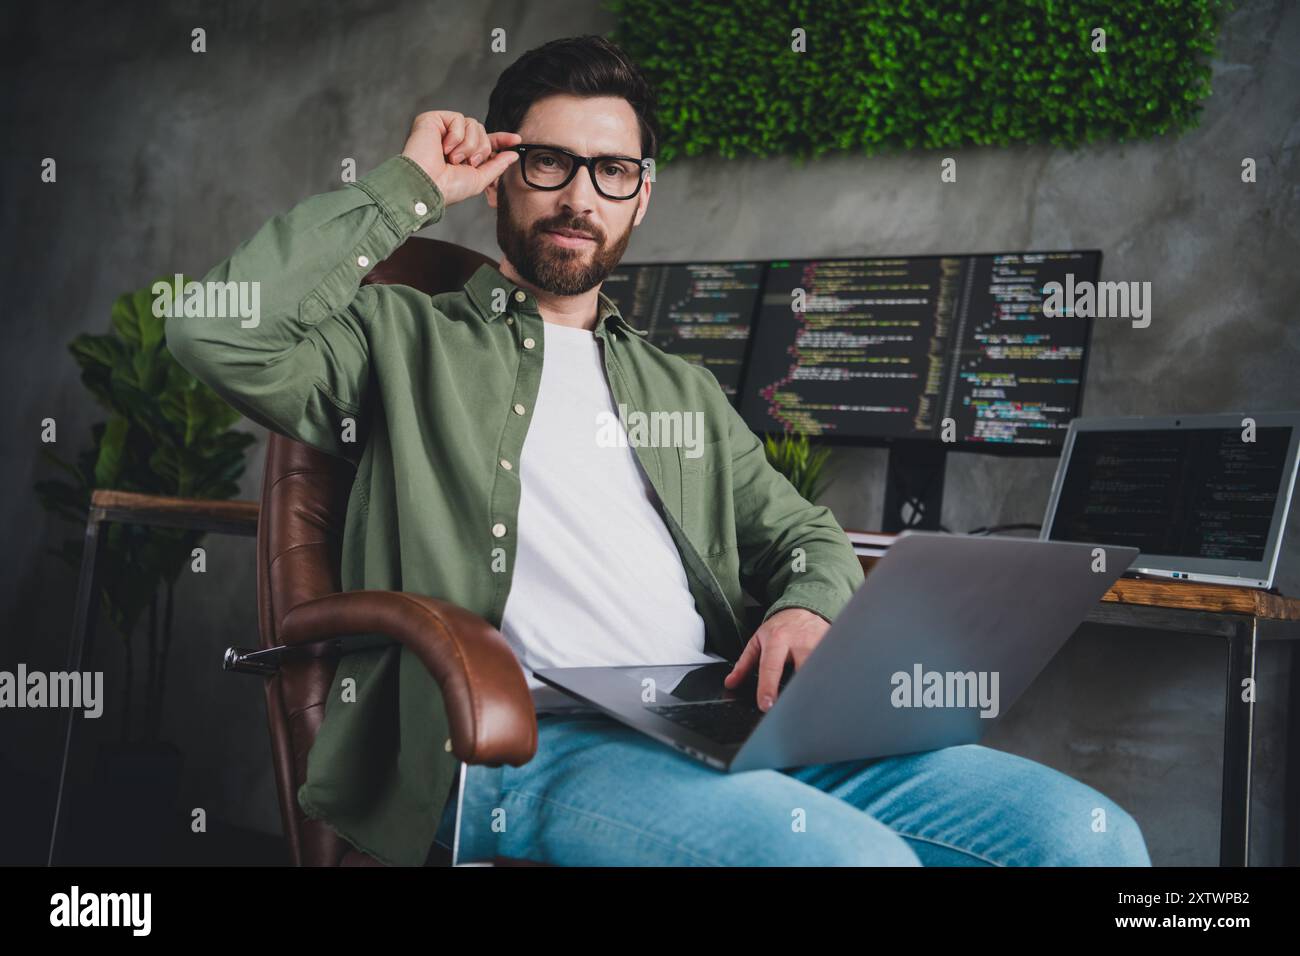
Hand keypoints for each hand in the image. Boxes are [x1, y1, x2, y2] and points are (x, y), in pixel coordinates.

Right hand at [400, 110, 520, 206]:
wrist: (427, 185)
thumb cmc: (447, 188)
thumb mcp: (479, 179)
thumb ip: (496, 165)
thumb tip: (513, 154)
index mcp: (463, 154)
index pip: (485, 141)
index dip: (502, 139)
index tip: (517, 140)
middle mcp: (453, 140)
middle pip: (482, 131)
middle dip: (481, 149)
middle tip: (468, 163)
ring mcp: (443, 129)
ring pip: (473, 125)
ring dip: (468, 146)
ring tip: (453, 159)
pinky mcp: (433, 119)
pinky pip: (459, 119)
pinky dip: (456, 137)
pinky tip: (444, 148)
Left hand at [723, 608, 829, 711]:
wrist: (803, 609)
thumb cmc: (780, 628)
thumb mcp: (758, 641)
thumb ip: (744, 664)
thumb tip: (731, 683)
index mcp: (778, 640)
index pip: (771, 667)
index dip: (768, 688)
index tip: (767, 705)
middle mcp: (801, 642)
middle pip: (802, 670)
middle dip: (798, 691)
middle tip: (792, 710)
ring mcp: (820, 644)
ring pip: (821, 670)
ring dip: (816, 688)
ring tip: (811, 703)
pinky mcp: (834, 647)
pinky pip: (833, 668)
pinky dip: (830, 681)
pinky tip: (827, 691)